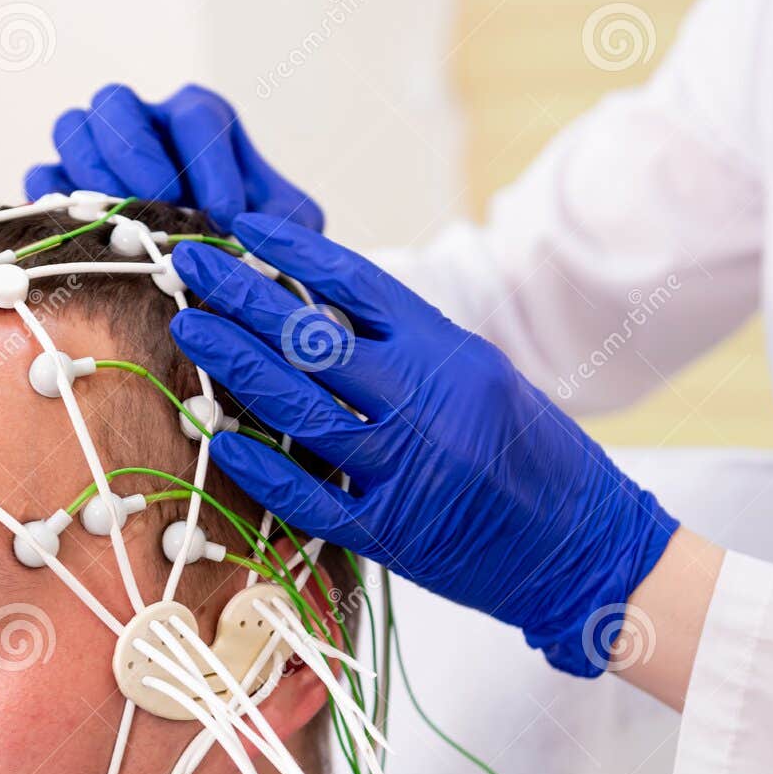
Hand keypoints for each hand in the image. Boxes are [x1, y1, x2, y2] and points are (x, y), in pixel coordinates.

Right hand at [24, 84, 323, 232]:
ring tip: (123, 220)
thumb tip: (258, 235)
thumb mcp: (284, 226)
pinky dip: (58, 201)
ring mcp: (95, 153)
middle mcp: (142, 124)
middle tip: (163, 201)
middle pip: (116, 103)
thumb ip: (282, 223)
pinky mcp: (62, 191)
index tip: (225, 213)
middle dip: (137, 152)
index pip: (196, 115)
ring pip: (72, 128)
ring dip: (93, 172)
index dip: (209, 160)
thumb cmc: (251, 241)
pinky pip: (43, 178)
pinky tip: (89, 237)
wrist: (215, 281)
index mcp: (197, 120)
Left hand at [168, 214, 680, 677]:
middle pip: (312, 338)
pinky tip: (219, 435)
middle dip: (240, 297)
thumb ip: (407, 346)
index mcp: (451, 353)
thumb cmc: (531, 453)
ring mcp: (405, 469)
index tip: (243, 228)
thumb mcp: (481, 375)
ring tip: (191, 329)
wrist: (584, 546)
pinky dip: (260, 466)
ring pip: (298, 409)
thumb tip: (317, 307)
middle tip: (188, 265)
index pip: (357, 284)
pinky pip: (309, 496)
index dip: (293, 252)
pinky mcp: (390, 532)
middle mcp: (427, 403)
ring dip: (236, 365)